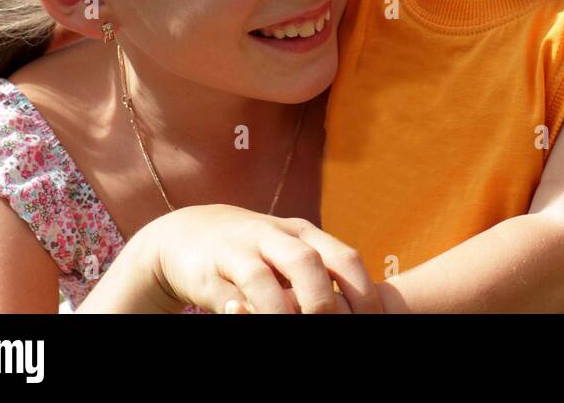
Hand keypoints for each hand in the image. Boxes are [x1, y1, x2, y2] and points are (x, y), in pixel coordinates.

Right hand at [139, 204, 382, 313]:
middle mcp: (277, 237)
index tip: (374, 320)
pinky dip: (245, 311)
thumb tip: (362, 309)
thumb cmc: (255, 254)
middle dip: (325, 301)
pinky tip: (249, 318)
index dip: (363, 292)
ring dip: (283, 310)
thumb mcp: (290, 258)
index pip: (344, 259)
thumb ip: (319, 280)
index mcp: (306, 234)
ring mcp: (241, 251)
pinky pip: (229, 294)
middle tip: (338, 328)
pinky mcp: (210, 270)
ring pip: (264, 278)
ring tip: (298, 329)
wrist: (189, 232)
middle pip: (308, 263)